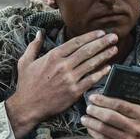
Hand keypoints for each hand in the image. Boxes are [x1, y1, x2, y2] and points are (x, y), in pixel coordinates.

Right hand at [5, 28, 120, 138]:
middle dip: (102, 43)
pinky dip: (101, 73)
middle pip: (87, 51)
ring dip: (104, 55)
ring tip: (114, 49)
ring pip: (91, 64)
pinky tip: (108, 68)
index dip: (90, 36)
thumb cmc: (26, 84)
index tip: (100, 32)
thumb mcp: (25, 62)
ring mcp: (70, 79)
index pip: (76, 42)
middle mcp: (63, 66)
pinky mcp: (74, 92)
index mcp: (53, 56)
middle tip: (114, 37)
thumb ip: (34, 46)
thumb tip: (40, 32)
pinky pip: (91, 80)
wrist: (27, 106)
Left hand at [81, 77, 139, 138]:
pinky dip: (94, 133)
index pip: (120, 105)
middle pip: (110, 117)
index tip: (94, 97)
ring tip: (85, 117)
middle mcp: (135, 128)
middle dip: (95, 111)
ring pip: (104, 129)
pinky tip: (90, 128)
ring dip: (92, 122)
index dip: (104, 100)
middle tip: (88, 107)